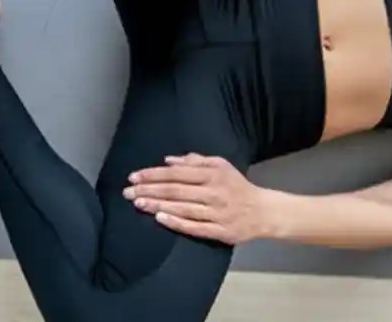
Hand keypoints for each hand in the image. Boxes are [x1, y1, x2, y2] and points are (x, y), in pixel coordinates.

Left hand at [124, 153, 273, 244]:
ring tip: (138, 203)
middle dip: (149, 190)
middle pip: (176, 190)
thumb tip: (168, 160)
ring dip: (158, 205)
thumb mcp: (220, 165)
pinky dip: (176, 222)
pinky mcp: (220, 231)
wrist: (263, 212)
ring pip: (182, 208)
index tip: (133, 177)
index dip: (153, 174)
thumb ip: (194, 161)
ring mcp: (217, 213)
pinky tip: (160, 218)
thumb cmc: (236, 186)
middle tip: (127, 192)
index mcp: (212, 174)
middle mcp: (214, 192)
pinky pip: (195, 227)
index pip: (176, 173)